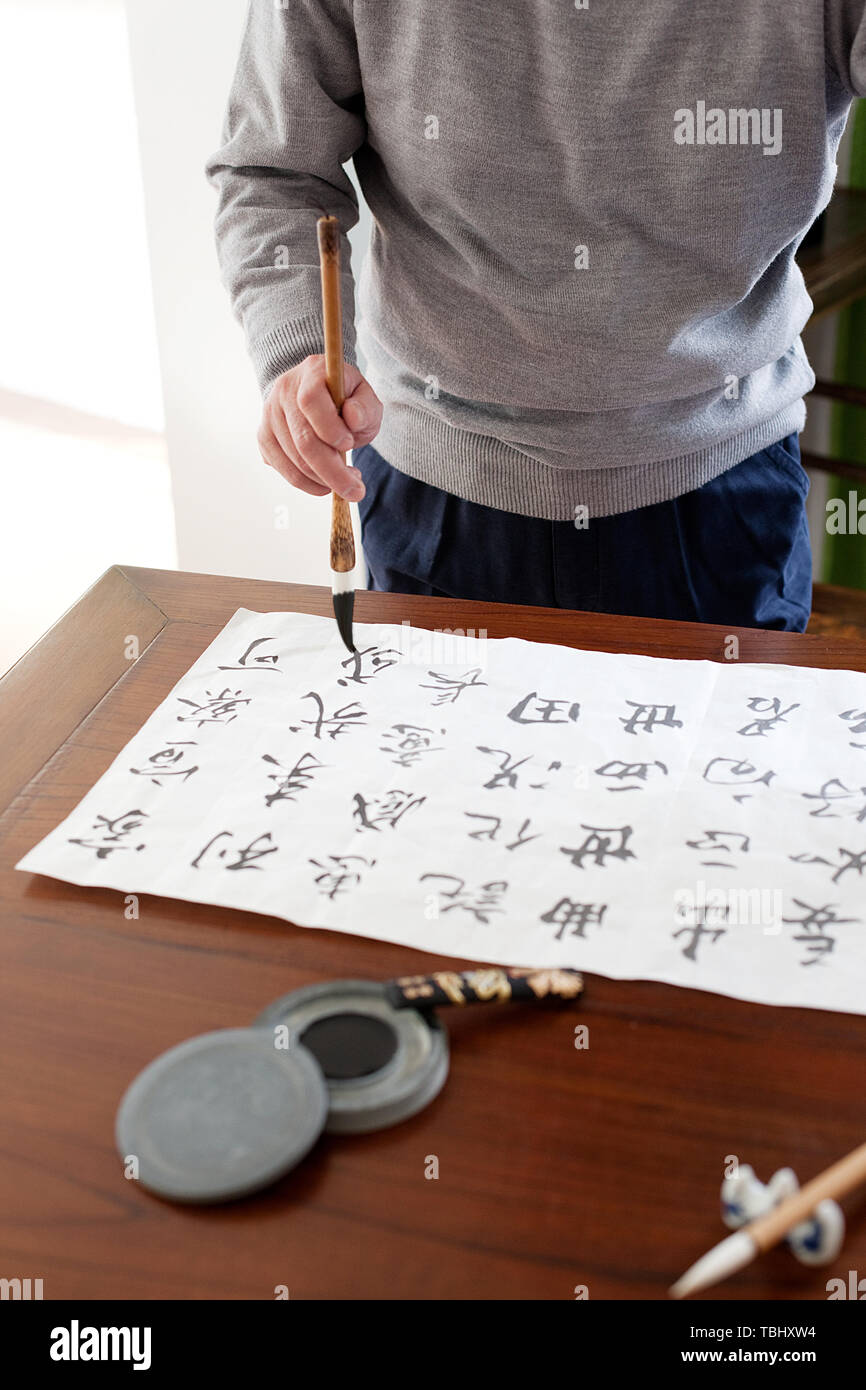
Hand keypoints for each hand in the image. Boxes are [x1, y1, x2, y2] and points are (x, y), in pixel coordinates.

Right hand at [257, 355, 381, 498]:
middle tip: (355, 489)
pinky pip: (283, 470)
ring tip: (346, 482)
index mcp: (311, 372)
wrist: (317, 394)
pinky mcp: (264, 438)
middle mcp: (284, 391)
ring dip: (323, 480)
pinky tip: (325, 482)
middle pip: (303, 439)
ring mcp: (269, 415)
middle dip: (333, 471)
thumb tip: (353, 418)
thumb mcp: (364, 397)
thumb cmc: (345, 398)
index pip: (311, 400)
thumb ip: (366, 407)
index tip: (350, 444)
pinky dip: (308, 484)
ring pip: (294, 460)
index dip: (330, 428)